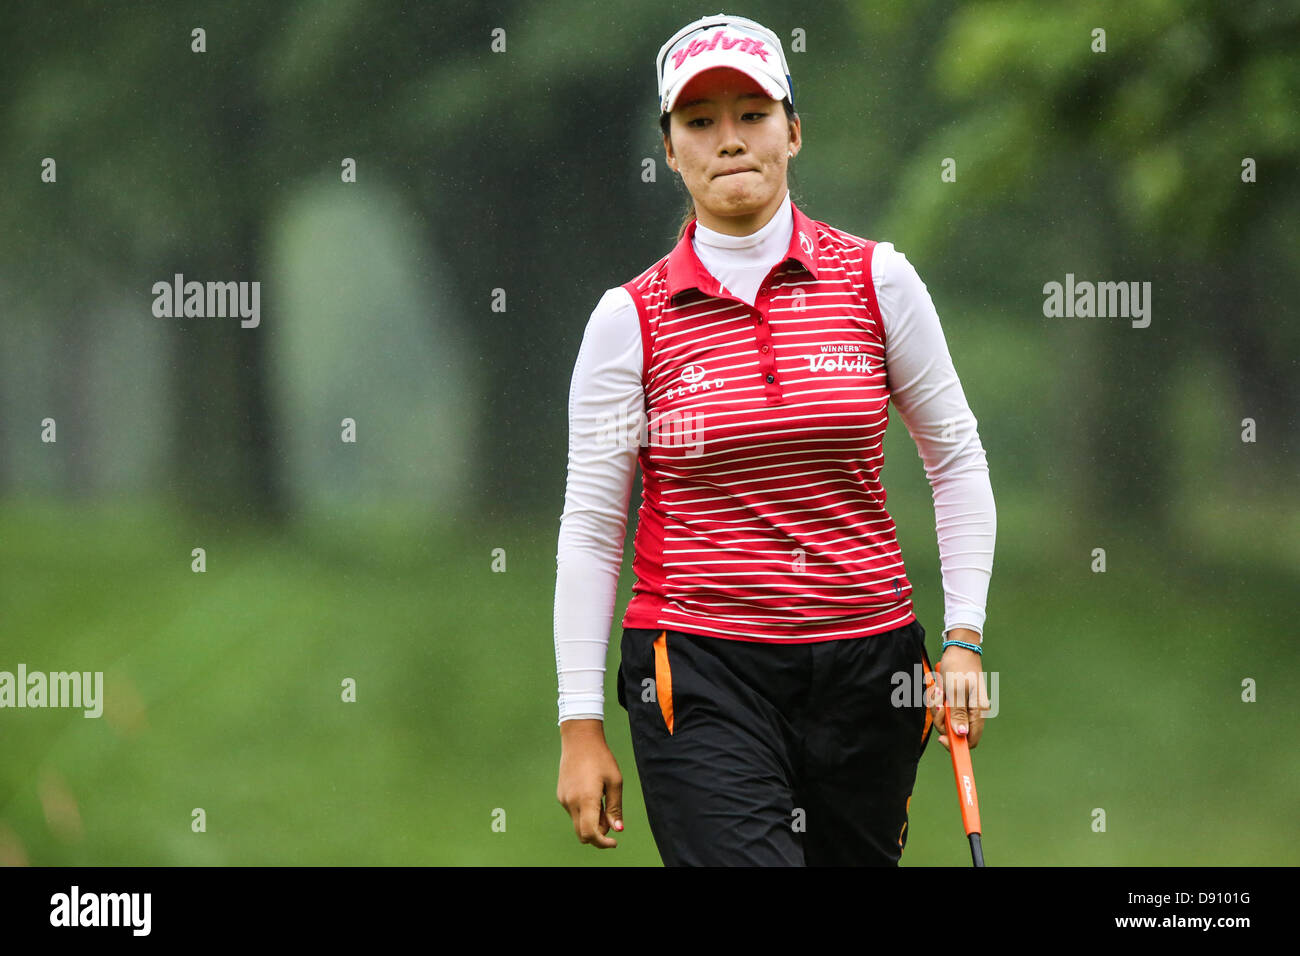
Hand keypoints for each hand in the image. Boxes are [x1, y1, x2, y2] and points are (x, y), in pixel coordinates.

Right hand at [556, 719, 623, 847]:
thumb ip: (615, 807)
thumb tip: (617, 829)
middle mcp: (571, 802)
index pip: (590, 833)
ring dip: (591, 822)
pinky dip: (584, 813)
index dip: (602, 843)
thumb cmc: (601, 758)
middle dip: (598, 834)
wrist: (579, 739)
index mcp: (586, 799)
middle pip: (582, 834)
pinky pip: (573, 812)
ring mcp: (564, 799)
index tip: (614, 842)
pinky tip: (593, 795)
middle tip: (611, 820)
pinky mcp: (561, 795)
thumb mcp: (615, 782)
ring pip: (578, 823)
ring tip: (603, 801)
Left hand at [927, 631, 987, 751]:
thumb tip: (961, 735)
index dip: (956, 743)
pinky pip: (945, 708)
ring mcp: (966, 705)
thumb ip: (958, 715)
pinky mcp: (957, 699)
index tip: (941, 737)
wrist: (958, 648)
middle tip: (939, 704)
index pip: (970, 740)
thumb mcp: (956, 692)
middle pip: (955, 730)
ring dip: (938, 708)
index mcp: (978, 711)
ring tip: (938, 692)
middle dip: (942, 720)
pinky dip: (938, 701)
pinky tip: (938, 689)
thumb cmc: (958, 667)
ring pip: (948, 719)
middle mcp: (974, 711)